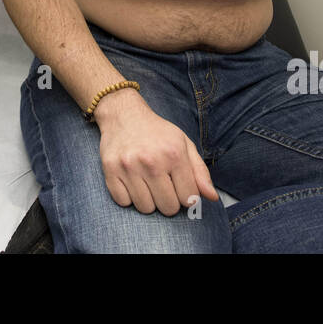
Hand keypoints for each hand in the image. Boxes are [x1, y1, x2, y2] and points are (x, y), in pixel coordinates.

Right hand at [93, 88, 218, 215]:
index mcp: (174, 154)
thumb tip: (212, 198)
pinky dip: (128, 197)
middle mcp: (151, 161)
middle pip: (168, 208)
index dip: (186, 196)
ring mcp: (128, 166)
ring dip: (148, 200)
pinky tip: (131, 182)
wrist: (124, 115)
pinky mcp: (110, 170)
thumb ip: (200, 172)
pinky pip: (123, 202)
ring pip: (145, 208)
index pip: (188, 198)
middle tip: (162, 185)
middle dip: (168, 201)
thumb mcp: (184, 144)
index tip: (179, 186)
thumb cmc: (157, 132)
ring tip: (146, 182)